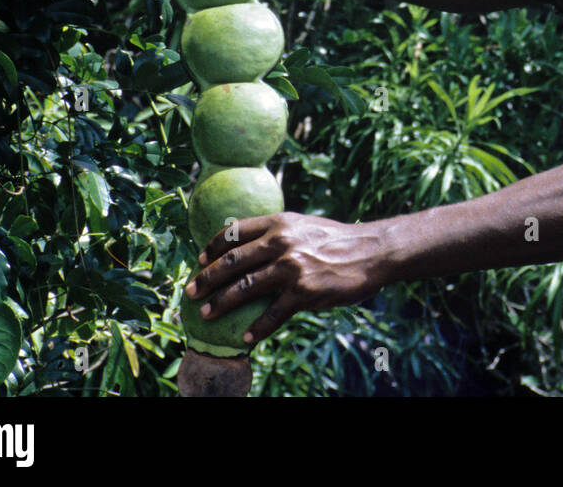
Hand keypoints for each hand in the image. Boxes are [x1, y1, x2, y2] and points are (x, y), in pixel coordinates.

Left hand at [183, 212, 389, 343]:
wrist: (371, 251)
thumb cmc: (338, 240)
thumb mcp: (305, 226)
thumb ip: (278, 234)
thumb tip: (249, 246)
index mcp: (279, 224)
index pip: (234, 232)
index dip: (213, 247)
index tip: (200, 259)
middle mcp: (281, 242)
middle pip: (232, 261)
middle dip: (207, 278)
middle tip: (191, 291)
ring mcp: (291, 268)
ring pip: (245, 287)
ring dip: (221, 303)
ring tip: (206, 313)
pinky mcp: (304, 292)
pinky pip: (272, 314)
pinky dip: (257, 328)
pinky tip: (247, 337)